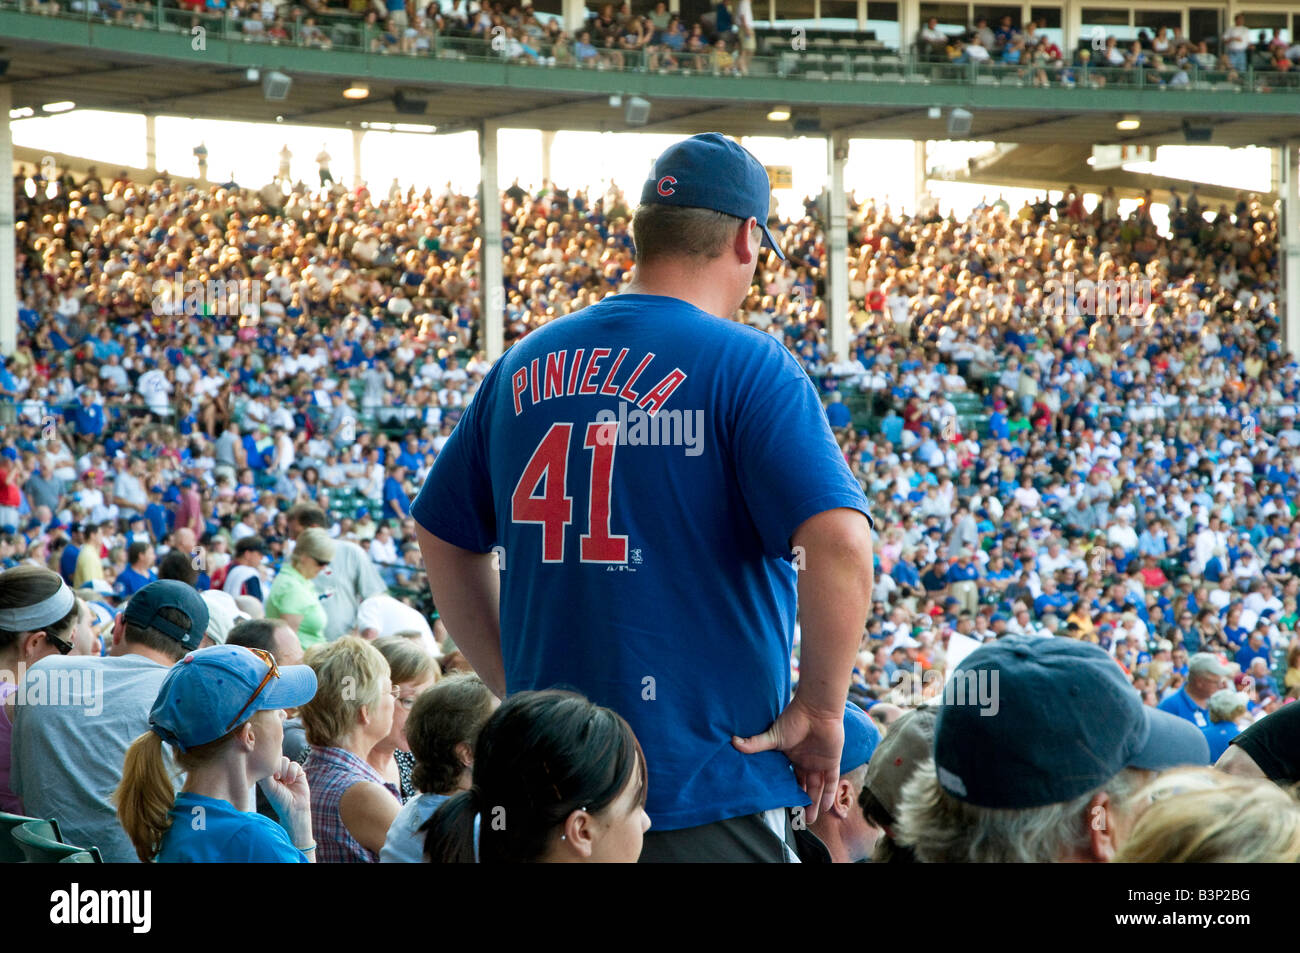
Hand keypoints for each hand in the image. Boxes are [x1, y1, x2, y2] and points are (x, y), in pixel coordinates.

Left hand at [260, 757, 310, 830]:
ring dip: (285, 771)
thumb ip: (266, 774)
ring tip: (286, 782)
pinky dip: (293, 772)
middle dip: (278, 768)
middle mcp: (277, 773)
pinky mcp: (298, 772)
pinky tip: (292, 781)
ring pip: (285, 760)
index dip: (269, 766)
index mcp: (267, 776)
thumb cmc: (278, 800)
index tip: (273, 777)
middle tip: (279, 778)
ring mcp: (287, 772)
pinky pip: (294, 764)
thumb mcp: (269, 787)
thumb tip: (265, 760)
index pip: (266, 762)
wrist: (294, 808)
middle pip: (276, 759)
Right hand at [731, 694, 843, 824]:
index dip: (787, 791)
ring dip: (814, 803)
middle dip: (802, 802)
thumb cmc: (794, 719)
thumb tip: (732, 742)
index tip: (783, 806)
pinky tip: (825, 807)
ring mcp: (819, 762)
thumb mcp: (773, 736)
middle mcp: (805, 761)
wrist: (816, 710)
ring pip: (817, 787)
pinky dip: (829, 794)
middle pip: (804, 786)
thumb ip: (755, 743)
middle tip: (798, 820)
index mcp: (791, 756)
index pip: (790, 778)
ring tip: (810, 820)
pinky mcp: (832, 761)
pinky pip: (831, 781)